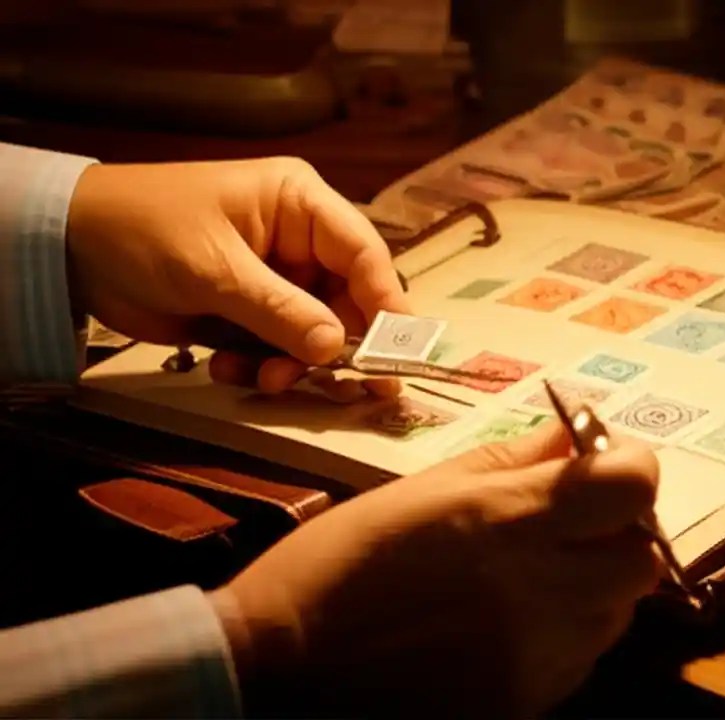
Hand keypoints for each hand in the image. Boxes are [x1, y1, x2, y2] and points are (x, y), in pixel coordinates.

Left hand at [66, 157, 409, 398]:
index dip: (386, 303)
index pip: (363, 253)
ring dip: (294, 362)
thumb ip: (280, 310)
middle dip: (335, 345)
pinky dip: (260, 364)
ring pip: (314, 332)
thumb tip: (338, 349)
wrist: (67, 248)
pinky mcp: (248, 310)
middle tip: (342, 389)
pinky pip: (278, 346)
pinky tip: (226, 365)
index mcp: (299, 204)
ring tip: (267, 378)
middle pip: (347, 300)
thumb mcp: (215, 269)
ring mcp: (274, 278)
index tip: (398, 352)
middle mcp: (297, 240)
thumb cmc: (144, 231)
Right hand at [209, 421, 661, 717]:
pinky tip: (510, 626)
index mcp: (509, 522)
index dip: (626, 467)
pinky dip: (563, 637)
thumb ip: (506, 462)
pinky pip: (579, 662)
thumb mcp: (416, 492)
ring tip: (532, 577)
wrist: (277, 674)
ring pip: (616, 614)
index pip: (634, 486)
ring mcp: (538, 659)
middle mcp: (541, 593)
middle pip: (641, 557)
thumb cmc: (336, 566)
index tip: (596, 465)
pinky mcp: (525, 705)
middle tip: (568, 523)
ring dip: (593, 587)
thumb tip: (568, 435)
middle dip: (617, 532)